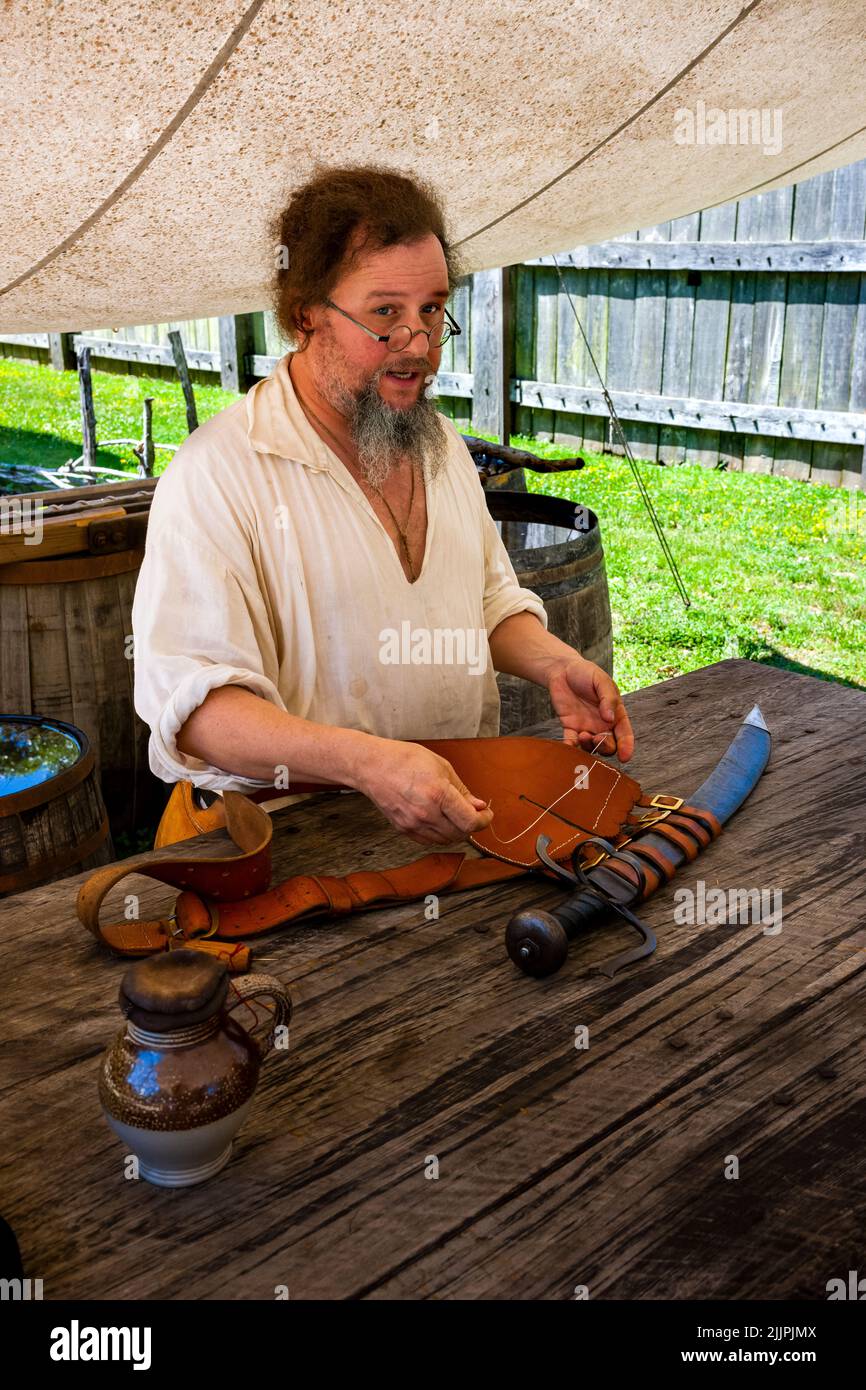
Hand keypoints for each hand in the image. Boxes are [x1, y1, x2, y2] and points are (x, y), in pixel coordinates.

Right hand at [355, 739, 493, 845]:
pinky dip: (440, 834)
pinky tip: (440, 819)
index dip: (484, 820)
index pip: (470, 821)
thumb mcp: (441, 766)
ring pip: (446, 839)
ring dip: (456, 830)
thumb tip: (478, 806)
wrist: (372, 766)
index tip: (486, 814)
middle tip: (473, 812)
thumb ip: (462, 790)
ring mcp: (413, 823)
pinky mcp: (404, 829)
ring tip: (455, 814)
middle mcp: (426, 813)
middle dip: (472, 824)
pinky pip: (429, 840)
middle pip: (460, 833)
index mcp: (438, 793)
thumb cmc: (404, 759)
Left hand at [545, 655, 634, 761]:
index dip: (626, 747)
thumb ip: (607, 698)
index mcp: (615, 713)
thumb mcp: (601, 681)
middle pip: (609, 745)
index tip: (625, 757)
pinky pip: (571, 743)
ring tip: (583, 735)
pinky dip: (570, 748)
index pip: (624, 734)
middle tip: (596, 738)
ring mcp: (587, 727)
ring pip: (591, 747)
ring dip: (588, 747)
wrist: (563, 670)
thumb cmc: (586, 673)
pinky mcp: (570, 728)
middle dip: (605, 747)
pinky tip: (568, 746)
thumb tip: (610, 718)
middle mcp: (603, 724)